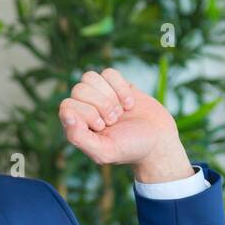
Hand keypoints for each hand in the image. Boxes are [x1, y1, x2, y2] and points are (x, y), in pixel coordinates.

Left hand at [58, 68, 193, 182]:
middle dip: (101, 104)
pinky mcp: (116, 85)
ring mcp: (99, 95)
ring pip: (90, 77)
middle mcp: (85, 109)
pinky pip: (108, 72)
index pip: (67, 106)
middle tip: (114, 120)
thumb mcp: (104, 151)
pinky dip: (121, 87)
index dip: (86, 112)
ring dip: (110, 94)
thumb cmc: (130, 149)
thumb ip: (78, 137)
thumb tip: (66, 114)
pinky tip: (129, 103)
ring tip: (120, 111)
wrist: (159, 140)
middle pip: (79, 89)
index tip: (102, 126)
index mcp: (77, 126)